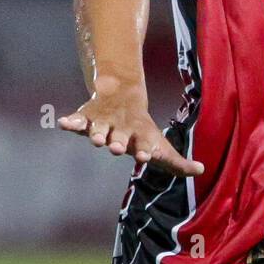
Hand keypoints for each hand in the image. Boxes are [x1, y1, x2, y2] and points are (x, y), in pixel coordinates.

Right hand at [59, 81, 203, 176]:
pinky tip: (62, 123)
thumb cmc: (143, 129)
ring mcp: (104, 122)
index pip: (144, 144)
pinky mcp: (87, 117)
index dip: (145, 150)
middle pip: (120, 136)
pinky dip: (71, 121)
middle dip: (118, 141)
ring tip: (94, 138)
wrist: (123, 94)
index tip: (145, 157)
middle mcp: (122, 128)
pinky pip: (77, 119)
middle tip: (115, 147)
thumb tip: (200, 170)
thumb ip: (177, 162)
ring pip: (99, 128)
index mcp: (140, 136)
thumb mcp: (161, 146)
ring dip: (96, 133)